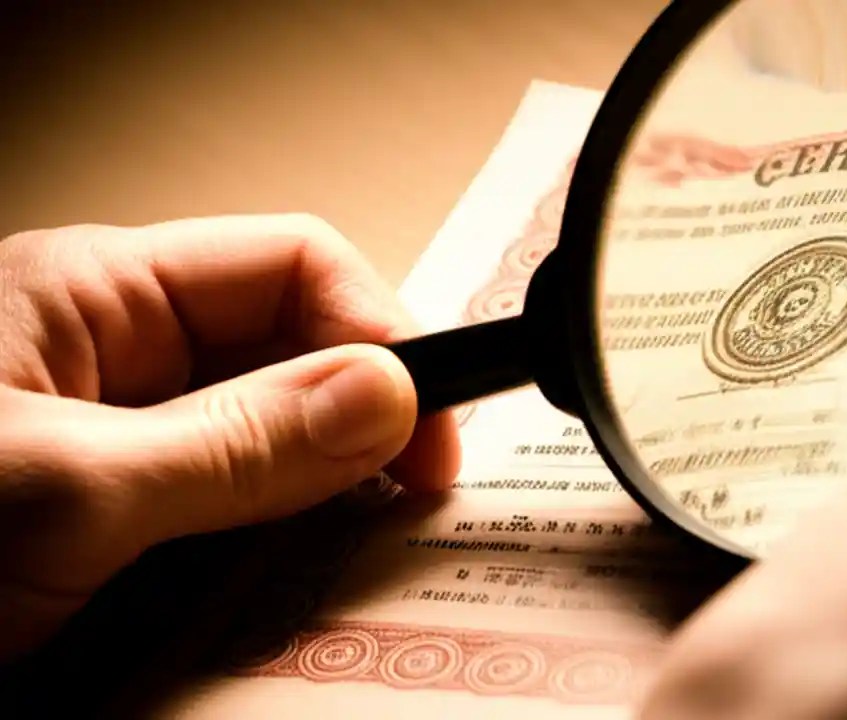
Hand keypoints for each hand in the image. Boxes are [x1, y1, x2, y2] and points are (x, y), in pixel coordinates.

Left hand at [0, 214, 459, 661]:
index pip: (292, 266)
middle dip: (364, 424)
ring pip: (279, 444)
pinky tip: (297, 590)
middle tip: (408, 511)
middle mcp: (124, 358)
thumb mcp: (62, 492)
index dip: (377, 332)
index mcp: (100, 294)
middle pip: (298, 356)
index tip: (428, 434)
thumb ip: (232, 444)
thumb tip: (385, 396)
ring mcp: (130, 444)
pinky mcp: (128, 524)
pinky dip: (284, 551)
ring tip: (357, 560)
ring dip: (329, 496)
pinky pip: (241, 516)